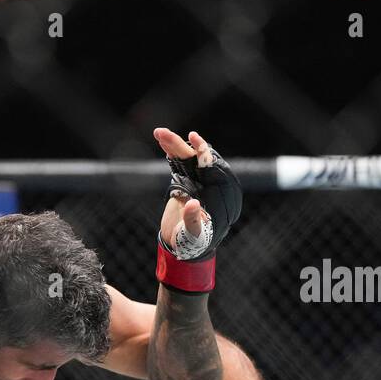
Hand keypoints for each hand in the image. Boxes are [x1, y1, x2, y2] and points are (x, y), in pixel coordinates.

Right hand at [153, 128, 242, 291]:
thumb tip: (192, 204)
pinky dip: (172, 152)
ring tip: (159, 132)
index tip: (195, 141)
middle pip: (199, 159)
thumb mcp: (194, 236)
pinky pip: (180, 163)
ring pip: (188, 159)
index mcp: (221, 195)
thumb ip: (193, 221)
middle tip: (163, 133)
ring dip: (174, 145)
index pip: (214, 169)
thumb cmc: (194, 244)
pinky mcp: (187, 181)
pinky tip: (163, 141)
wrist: (185, 247)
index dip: (204, 155)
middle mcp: (212, 184)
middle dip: (183, 145)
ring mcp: (199, 181)